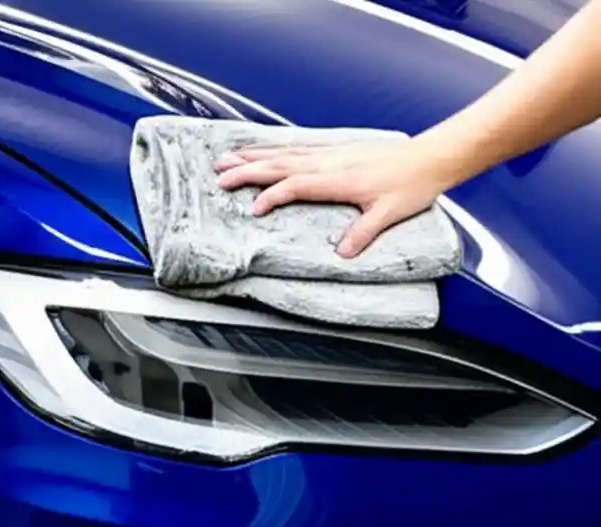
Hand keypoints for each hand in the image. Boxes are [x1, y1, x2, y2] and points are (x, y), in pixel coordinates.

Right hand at [214, 141, 450, 256]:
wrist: (431, 157)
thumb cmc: (412, 184)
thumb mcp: (390, 213)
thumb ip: (363, 233)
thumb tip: (342, 253)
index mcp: (338, 179)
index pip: (295, 185)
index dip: (272, 197)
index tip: (254, 210)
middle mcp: (329, 162)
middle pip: (279, 164)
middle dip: (246, 170)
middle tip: (219, 176)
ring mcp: (329, 154)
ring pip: (282, 153)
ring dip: (252, 156)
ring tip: (226, 159)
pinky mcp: (333, 150)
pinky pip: (294, 148)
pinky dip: (272, 148)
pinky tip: (260, 151)